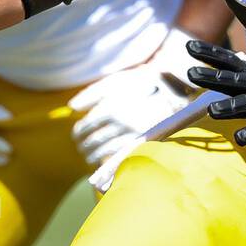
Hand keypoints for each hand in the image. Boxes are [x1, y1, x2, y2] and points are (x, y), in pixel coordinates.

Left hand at [69, 26, 196, 168]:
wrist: (173, 87)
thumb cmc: (140, 81)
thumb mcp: (116, 80)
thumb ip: (92, 93)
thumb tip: (72, 107)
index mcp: (110, 107)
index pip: (87, 126)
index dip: (78, 132)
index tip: (76, 135)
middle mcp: (120, 122)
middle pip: (96, 141)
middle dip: (85, 147)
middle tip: (81, 148)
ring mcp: (134, 133)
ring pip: (108, 151)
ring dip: (95, 156)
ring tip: (90, 157)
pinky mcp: (145, 140)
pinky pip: (124, 156)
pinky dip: (112, 163)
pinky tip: (106, 164)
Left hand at [186, 41, 245, 146]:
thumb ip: (230, 68)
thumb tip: (203, 59)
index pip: (224, 60)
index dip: (207, 53)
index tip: (188, 47)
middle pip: (228, 80)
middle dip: (210, 77)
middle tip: (191, 74)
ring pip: (242, 104)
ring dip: (228, 107)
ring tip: (213, 111)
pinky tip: (239, 139)